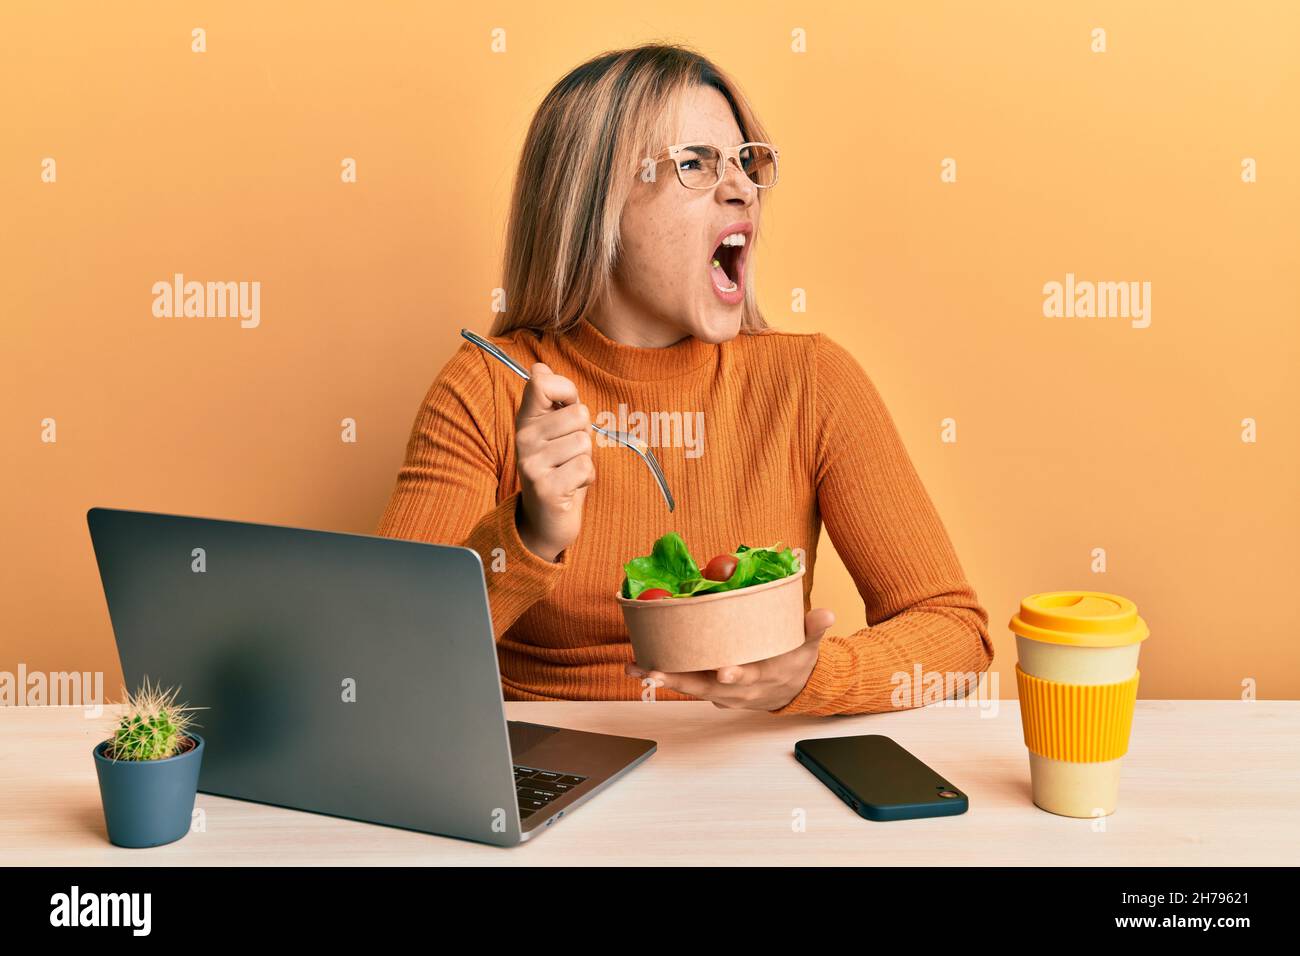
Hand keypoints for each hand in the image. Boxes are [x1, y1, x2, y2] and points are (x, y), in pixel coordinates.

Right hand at [514, 363, 594, 561]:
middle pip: (578, 414)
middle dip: (584, 435)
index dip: (567, 391)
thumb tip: (539, 367)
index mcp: (525, 420)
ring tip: (569, 471)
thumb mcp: (552, 432)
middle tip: (568, 454)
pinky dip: (586, 478)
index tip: (567, 408)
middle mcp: (523, 439)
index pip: (543, 383)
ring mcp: (532, 463)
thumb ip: (550, 401)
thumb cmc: (557, 470)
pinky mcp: (545, 487)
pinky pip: (585, 467)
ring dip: (585, 459)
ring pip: (584, 442)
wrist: (545, 519)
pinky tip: (571, 486)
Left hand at [625, 608, 834, 710]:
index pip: (748, 678)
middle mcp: (738, 690)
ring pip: (690, 688)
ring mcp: (722, 694)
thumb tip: (826, 612)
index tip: (723, 670)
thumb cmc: (796, 660)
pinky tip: (641, 665)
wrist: (793, 690)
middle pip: (706, 687)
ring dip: (662, 679)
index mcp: (762, 677)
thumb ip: (813, 628)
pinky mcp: (711, 690)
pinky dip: (665, 677)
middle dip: (679, 680)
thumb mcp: (808, 645)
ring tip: (635, 667)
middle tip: (653, 671)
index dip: (736, 675)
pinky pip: (686, 684)